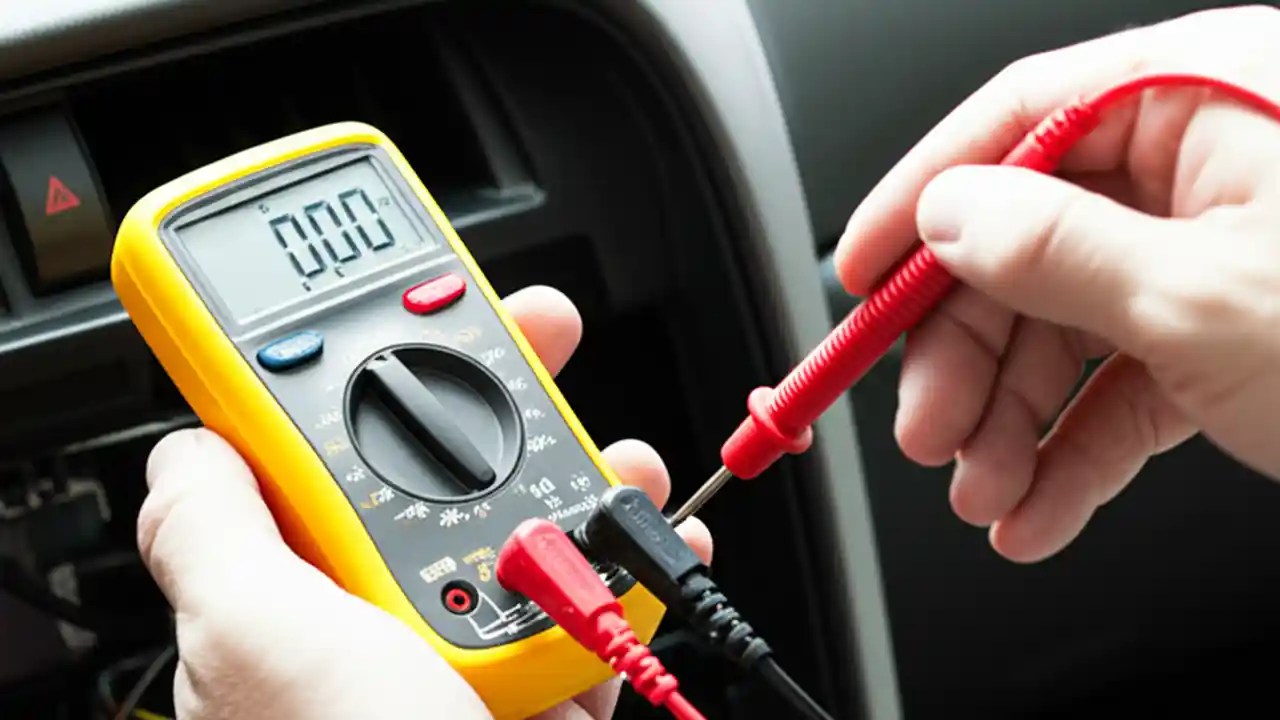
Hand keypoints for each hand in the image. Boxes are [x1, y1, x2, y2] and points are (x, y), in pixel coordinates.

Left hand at [136, 285, 712, 718]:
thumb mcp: (262, 656)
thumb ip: (214, 540)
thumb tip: (183, 443)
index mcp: (288, 601)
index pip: (305, 448)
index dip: (346, 360)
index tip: (401, 293)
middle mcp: (370, 623)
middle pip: (429, 467)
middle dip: (491, 387)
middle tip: (538, 330)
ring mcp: (460, 658)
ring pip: (522, 522)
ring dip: (581, 467)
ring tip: (621, 449)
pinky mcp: (543, 691)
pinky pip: (594, 600)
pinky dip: (642, 557)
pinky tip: (663, 529)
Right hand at [834, 5, 1279, 561]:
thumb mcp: (1210, 298)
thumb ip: (1056, 249)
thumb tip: (948, 217)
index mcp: (1213, 97)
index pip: (1024, 117)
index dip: (921, 195)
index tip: (858, 273)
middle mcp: (1211, 165)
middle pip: (1030, 243)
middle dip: (972, 357)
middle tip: (928, 432)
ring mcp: (1217, 253)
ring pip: (1070, 327)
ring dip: (1015, 424)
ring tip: (989, 496)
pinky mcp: (1229, 334)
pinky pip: (1125, 383)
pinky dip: (1077, 453)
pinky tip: (1041, 508)